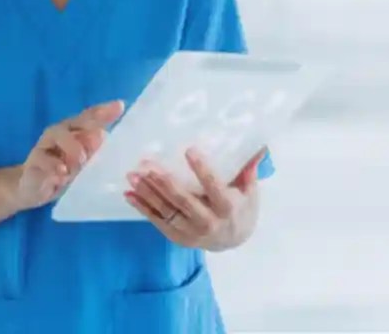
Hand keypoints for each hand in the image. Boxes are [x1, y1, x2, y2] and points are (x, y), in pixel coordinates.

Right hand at [11, 99, 124, 210]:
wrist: (30, 188)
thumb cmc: (62, 172)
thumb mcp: (82, 164)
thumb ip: (93, 151)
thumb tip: (104, 137)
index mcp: (75, 131)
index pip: (90, 117)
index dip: (104, 111)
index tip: (119, 106)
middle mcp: (60, 133)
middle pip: (74, 121)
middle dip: (89, 123)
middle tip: (100, 136)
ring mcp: (44, 146)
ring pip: (56, 134)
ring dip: (71, 146)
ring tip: (81, 160)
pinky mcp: (32, 163)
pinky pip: (42, 160)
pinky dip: (53, 166)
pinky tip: (62, 173)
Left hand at [124, 147, 264, 251]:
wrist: (234, 241)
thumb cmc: (243, 209)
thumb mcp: (250, 191)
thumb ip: (249, 170)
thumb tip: (258, 147)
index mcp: (227, 207)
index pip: (214, 186)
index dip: (202, 169)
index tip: (189, 150)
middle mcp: (208, 222)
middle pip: (183, 200)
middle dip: (164, 182)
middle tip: (147, 164)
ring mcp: (191, 232)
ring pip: (167, 211)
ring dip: (148, 193)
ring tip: (133, 175)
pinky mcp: (178, 237)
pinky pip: (158, 222)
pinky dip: (142, 208)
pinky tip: (129, 194)